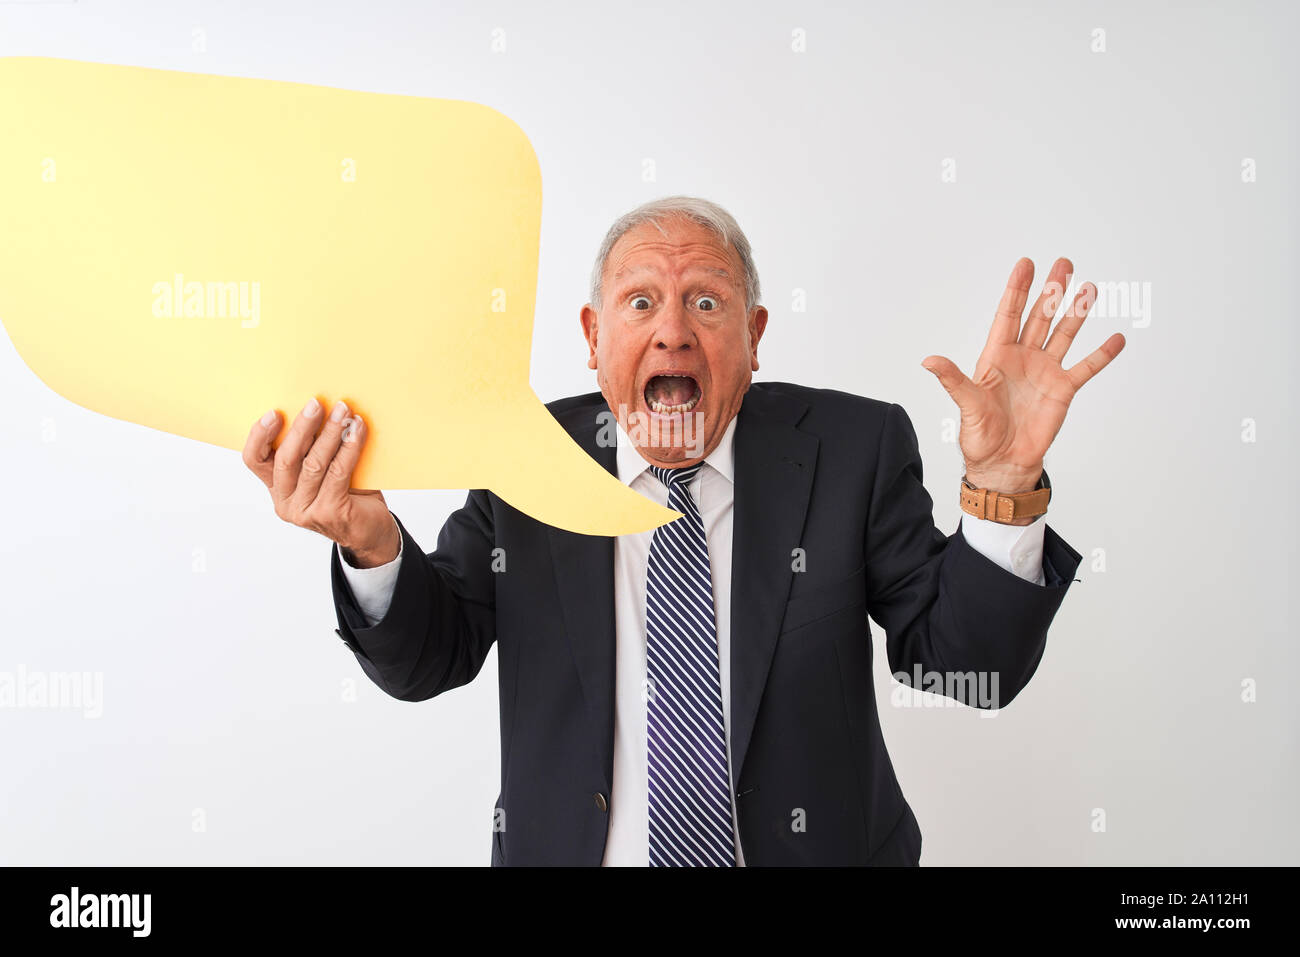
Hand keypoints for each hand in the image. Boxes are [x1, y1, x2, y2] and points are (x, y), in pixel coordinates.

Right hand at [242, 398, 399, 566]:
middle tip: (317, 404)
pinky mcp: (330, 513)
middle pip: (286, 458)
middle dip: (302, 427)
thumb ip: (312, 449)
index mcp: (277, 488)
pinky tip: (357, 430)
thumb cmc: (347, 494)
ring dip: (330, 433)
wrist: (370, 532)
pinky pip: (339, 472)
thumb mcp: (322, 471)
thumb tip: (321, 408)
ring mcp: (306, 511)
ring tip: (344, 412)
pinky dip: (349, 447)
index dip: (259, 435)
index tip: (275, 413)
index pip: (253, 460)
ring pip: (314, 464)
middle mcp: (286, 502)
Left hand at [921, 257, 1124, 494]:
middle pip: (1039, 317)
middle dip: (1051, 291)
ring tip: (1089, 288)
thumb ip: (953, 379)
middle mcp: (1022, 358)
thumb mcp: (966, 404)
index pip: (1008, 315)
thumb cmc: (980, 435)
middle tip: (1064, 264)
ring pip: (1063, 334)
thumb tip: (928, 360)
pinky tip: (1117, 338)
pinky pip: (1086, 368)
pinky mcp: (1063, 389)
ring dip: (1076, 312)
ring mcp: (1045, 372)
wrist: (1003, 462)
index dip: (1017, 290)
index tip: (1026, 265)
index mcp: (997, 357)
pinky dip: (1102, 354)